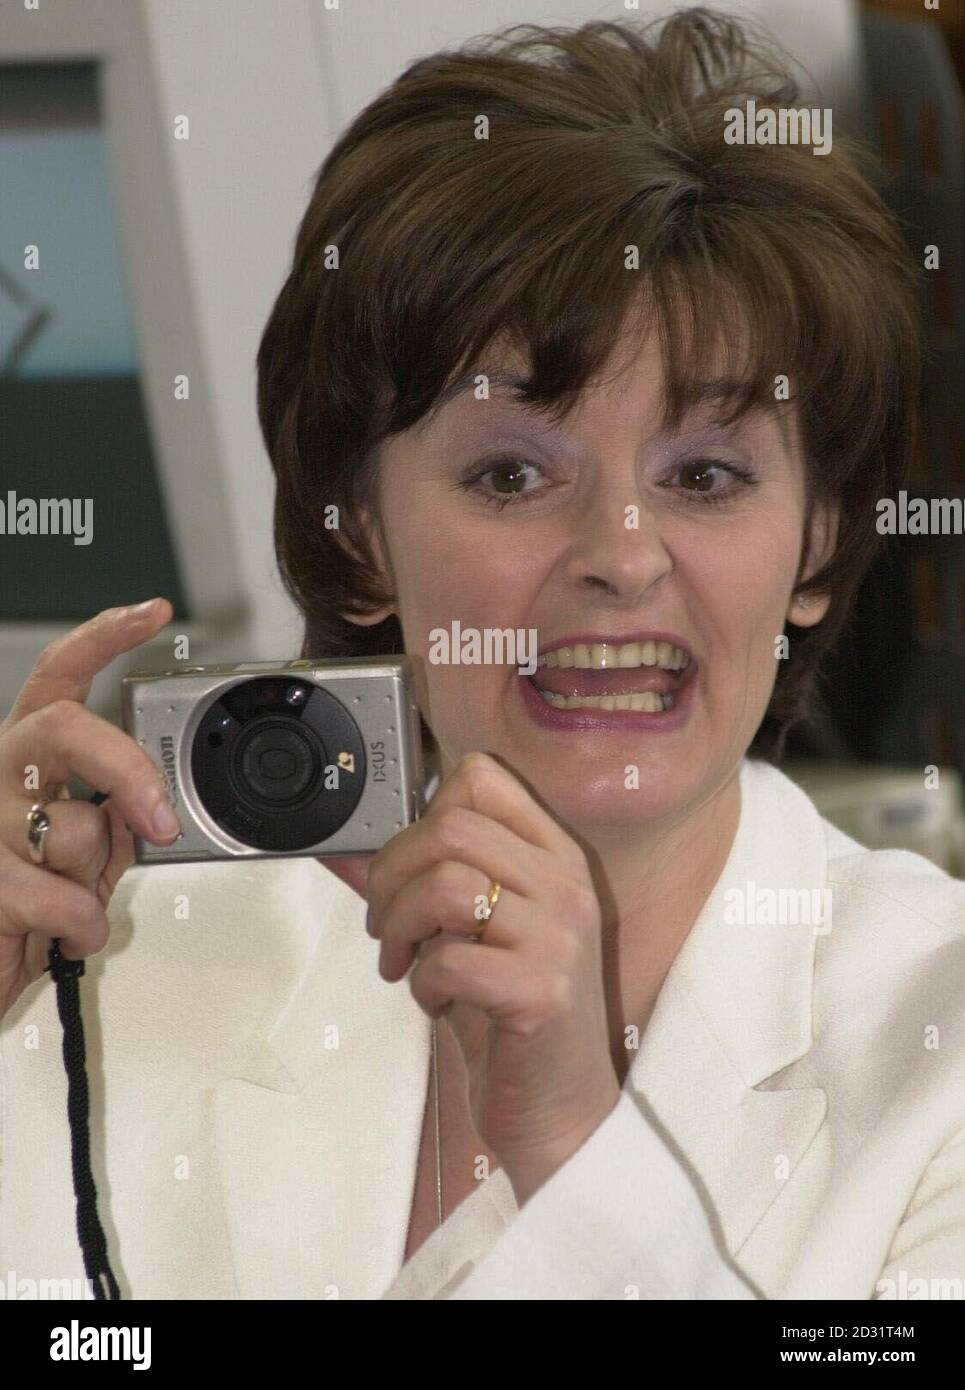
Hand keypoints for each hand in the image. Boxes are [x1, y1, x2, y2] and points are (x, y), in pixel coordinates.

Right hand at [0, 599, 182, 1020]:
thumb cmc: (34, 902)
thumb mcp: (88, 849)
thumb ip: (116, 815)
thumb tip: (147, 806)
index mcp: (29, 754)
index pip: (59, 675)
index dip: (104, 637)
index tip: (152, 612)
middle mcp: (0, 773)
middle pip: (63, 728)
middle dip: (126, 769)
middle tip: (159, 818)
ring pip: (77, 825)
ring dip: (96, 875)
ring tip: (72, 895)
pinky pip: (64, 897)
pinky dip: (84, 922)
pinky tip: (64, 928)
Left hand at [359, 752, 621, 1204]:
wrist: (559, 1109)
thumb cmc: (509, 1015)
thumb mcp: (470, 935)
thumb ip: (418, 885)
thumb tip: (339, 851)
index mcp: (554, 857)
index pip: (481, 779)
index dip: (423, 816)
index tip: (410, 867)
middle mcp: (565, 887)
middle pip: (450, 827)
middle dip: (392, 874)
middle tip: (385, 923)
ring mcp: (559, 938)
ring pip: (445, 885)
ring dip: (399, 926)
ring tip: (403, 963)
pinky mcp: (541, 993)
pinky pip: (449, 960)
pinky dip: (422, 982)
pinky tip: (439, 1002)